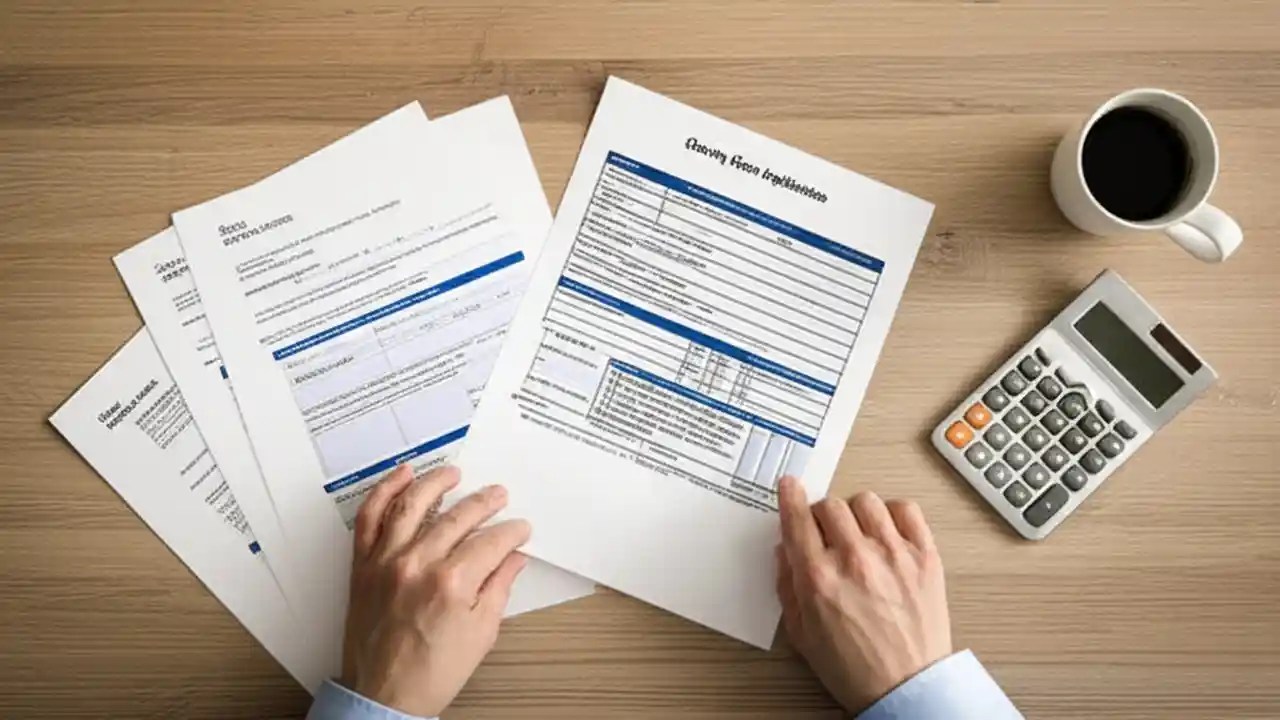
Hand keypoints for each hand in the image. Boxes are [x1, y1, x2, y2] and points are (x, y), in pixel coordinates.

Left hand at [340, 465, 529, 716]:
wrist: (383, 696)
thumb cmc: (431, 673)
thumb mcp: (481, 633)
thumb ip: (498, 587)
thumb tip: (514, 558)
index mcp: (452, 584)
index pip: (491, 541)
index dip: (511, 531)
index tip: (519, 529)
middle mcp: (417, 564)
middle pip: (458, 517)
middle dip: (485, 502)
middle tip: (498, 496)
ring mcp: (386, 561)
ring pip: (413, 504)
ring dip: (436, 482)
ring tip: (453, 473)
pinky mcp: (363, 564)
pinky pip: (370, 517)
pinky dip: (385, 491)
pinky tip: (401, 476)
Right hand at [775, 476, 952, 714]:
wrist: (905, 689)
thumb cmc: (854, 668)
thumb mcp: (801, 632)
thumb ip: (787, 585)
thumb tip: (785, 550)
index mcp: (819, 579)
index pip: (797, 518)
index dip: (790, 496)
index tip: (790, 487)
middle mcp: (855, 560)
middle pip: (830, 505)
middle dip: (822, 515)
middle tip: (826, 532)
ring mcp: (893, 555)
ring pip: (866, 501)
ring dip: (856, 512)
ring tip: (858, 532)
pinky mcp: (925, 558)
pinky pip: (907, 510)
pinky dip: (894, 513)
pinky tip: (888, 531)